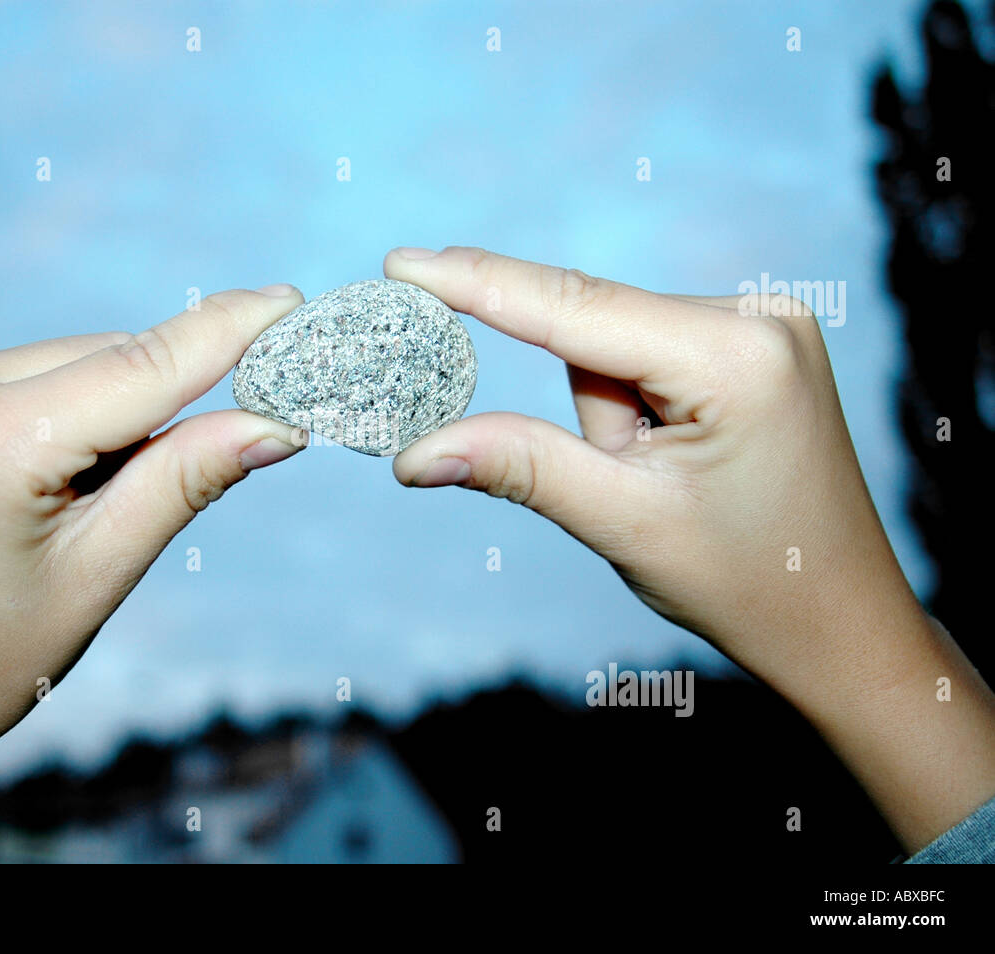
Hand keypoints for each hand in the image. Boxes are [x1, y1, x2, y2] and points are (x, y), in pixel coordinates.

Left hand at [0, 285, 307, 861]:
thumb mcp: (99, 574)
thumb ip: (187, 479)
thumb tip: (277, 422)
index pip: (143, 364)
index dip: (226, 331)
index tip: (292, 300)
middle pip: (106, 358)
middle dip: (168, 398)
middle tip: (214, 453)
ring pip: (67, 362)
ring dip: (113, 408)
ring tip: (93, 506)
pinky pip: (22, 376)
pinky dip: (64, 409)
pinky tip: (54, 481)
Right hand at [384, 245, 994, 852]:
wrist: (842, 623)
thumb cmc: (748, 583)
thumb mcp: (622, 524)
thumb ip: (517, 466)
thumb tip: (413, 452)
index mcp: (735, 356)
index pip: (574, 308)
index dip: (479, 284)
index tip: (403, 262)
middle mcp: (759, 316)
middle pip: (597, 334)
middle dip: (591, 417)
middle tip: (633, 486)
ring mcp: (764, 324)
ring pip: (618, 347)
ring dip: (614, 418)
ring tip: (672, 484)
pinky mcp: (756, 343)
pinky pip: (650, 354)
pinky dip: (637, 408)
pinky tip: (686, 464)